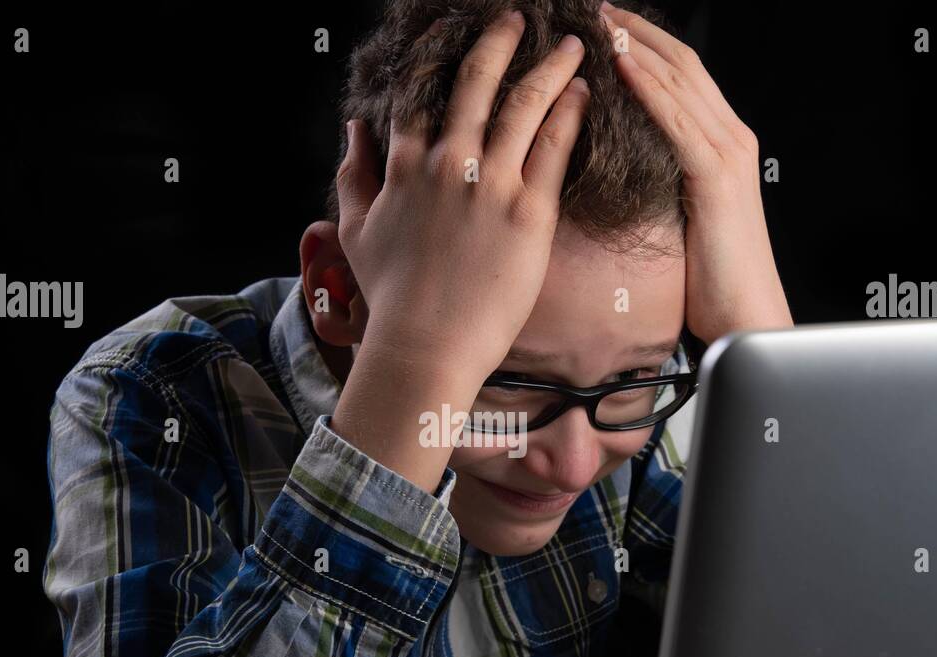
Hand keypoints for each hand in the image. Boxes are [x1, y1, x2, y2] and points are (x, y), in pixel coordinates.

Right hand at [336, 9, 590, 377]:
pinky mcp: (527, 211)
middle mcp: (447, 163)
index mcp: (404, 165)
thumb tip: (355, 128)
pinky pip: (553, 147)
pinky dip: (569, 113)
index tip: (456, 32)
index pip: (422, 92)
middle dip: (500, 42)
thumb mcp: (357, 230)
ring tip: (574, 44)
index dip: (439, 54)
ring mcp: (489, 185)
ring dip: (550, 67)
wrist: (426, 345)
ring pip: (523, 105)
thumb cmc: (391, 297)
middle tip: (519, 19)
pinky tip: (583, 92)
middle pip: (476, 83)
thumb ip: (354, 173)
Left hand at [601, 1, 792, 344]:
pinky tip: (620, 66)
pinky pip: (677, 120)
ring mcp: (728, 153)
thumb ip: (666, 180)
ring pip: (680, 83)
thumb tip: (629, 164)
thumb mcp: (683, 216)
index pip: (683, 78)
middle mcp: (732, 138)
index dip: (647, 46)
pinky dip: (648, 88)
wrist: (746, 313)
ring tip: (602, 24)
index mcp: (722, 146)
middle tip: (599, 8)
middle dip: (639, 33)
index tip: (608, 27)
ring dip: (638, 48)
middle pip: (683, 65)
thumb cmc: (713, 278)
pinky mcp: (717, 176)